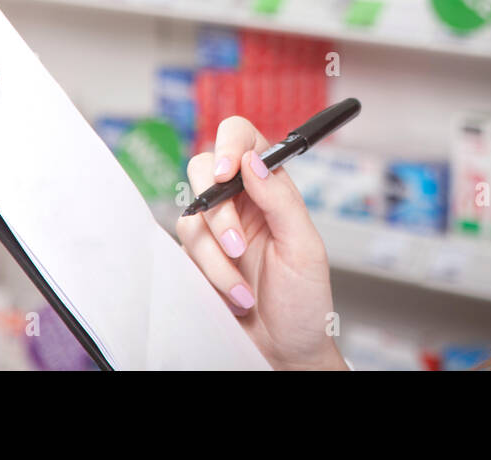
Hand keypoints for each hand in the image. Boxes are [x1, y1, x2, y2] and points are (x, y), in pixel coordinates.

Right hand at [177, 116, 348, 369]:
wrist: (285, 351)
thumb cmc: (305, 301)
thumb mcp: (304, 247)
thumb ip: (281, 199)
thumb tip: (254, 160)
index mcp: (272, 189)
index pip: (244, 140)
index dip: (229, 145)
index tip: (227, 171)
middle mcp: (241, 202)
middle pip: (203, 170)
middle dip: (218, 210)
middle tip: (236, 243)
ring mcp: (216, 230)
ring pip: (192, 216)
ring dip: (217, 257)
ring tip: (245, 287)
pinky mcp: (197, 258)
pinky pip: (185, 251)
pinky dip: (210, 275)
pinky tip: (235, 296)